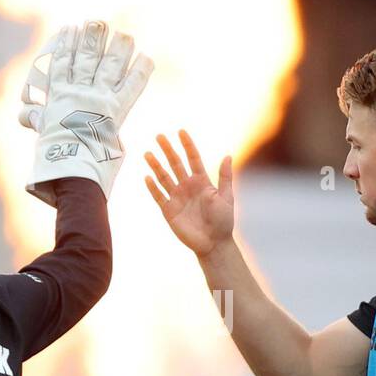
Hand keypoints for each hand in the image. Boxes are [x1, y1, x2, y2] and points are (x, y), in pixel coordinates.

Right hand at [19, 20, 152, 205]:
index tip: (69, 28)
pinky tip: (147, 57)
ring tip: (125, 34)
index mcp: (58, 97)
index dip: (66, 45)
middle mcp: (79, 93)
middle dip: (92, 39)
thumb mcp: (40, 134)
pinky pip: (132, 86)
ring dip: (118, 49)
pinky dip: (140, 71)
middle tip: (97, 22)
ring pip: (110, 66)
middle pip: (87, 59)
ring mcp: (99, 99)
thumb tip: (26, 111)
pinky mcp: (117, 110)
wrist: (70, 170)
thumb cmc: (51, 157)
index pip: (62, 64)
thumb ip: (35, 118)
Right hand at [144, 130, 234, 256]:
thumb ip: (225, 177)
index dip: (187, 145)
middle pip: (175, 164)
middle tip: (159, 136)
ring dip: (156, 166)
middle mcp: (188, 187)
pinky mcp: (169, 211)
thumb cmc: (223, 221)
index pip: (193, 159)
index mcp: (202, 182)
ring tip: (148, 153)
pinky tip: (147, 177)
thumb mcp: (226, 197)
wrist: (213, 244)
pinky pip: (158, 196)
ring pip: (164, 178)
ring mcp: (177, 198)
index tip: (181, 132)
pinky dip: (153, 188)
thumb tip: (228, 155)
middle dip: (168, 150)